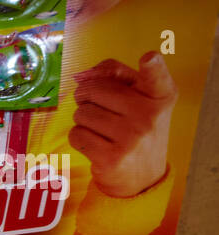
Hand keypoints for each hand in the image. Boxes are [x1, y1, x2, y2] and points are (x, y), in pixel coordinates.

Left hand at [69, 51, 176, 197]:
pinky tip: (96, 144)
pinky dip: (79, 137)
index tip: (149, 59)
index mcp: (160, 95)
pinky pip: (76, 134)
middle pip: (94, 90)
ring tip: (102, 130)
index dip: (152, 66)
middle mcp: (150, 115)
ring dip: (83, 120)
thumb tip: (83, 76)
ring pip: (81, 113)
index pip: (156, 77)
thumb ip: (114, 75)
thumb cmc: (134, 126)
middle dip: (87, 98)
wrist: (142, 175)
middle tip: (100, 110)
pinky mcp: (112, 157)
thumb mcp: (136, 98)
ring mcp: (131, 137)